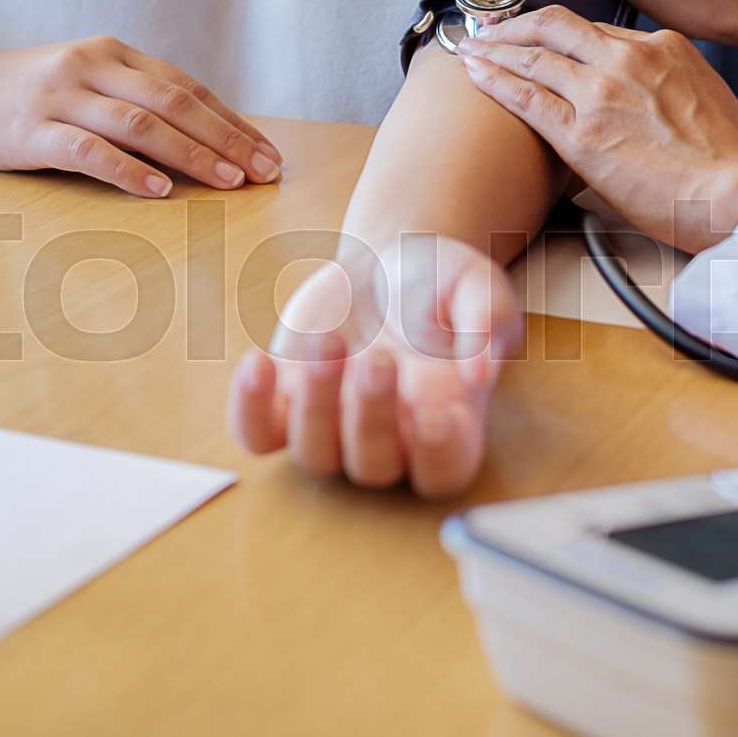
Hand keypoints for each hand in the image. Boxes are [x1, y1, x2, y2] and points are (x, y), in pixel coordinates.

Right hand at [0, 37, 282, 196]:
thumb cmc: (21, 97)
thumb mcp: (83, 84)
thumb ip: (132, 102)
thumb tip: (202, 140)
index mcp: (112, 54)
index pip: (187, 88)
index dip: (233, 122)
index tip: (269, 154)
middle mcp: (91, 66)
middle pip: (175, 103)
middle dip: (227, 139)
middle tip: (264, 173)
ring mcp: (59, 96)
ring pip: (140, 123)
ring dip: (191, 154)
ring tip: (228, 183)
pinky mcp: (29, 130)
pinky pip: (88, 149)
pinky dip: (127, 169)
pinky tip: (158, 190)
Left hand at [229, 235, 523, 497]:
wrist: (386, 264)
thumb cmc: (442, 282)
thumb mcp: (478, 284)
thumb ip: (488, 320)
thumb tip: (478, 372)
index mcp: (448, 423)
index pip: (444, 471)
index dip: (439, 456)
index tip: (438, 415)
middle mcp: (390, 440)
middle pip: (374, 465)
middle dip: (371, 417)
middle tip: (380, 358)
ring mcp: (332, 427)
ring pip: (315, 453)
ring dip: (316, 406)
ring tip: (331, 342)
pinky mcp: (285, 405)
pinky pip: (257, 432)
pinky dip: (249, 408)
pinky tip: (258, 362)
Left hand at [455, 7, 737, 251]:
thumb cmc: (735, 161)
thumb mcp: (705, 98)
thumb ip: (668, 90)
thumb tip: (643, 110)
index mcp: (663, 48)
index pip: (597, 30)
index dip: (561, 32)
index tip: (543, 35)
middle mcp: (628, 59)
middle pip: (557, 26)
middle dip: (517, 25)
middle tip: (493, 28)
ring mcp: (602, 93)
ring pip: (534, 55)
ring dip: (496, 48)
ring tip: (473, 48)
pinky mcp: (582, 133)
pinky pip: (526, 97)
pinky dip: (495, 80)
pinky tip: (477, 74)